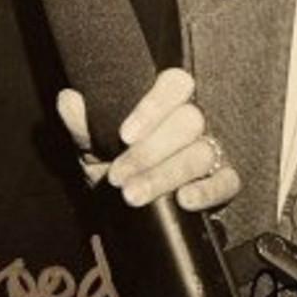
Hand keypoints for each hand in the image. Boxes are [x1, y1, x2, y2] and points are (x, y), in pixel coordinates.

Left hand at [57, 68, 239, 211]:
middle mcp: (193, 121)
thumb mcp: (92, 147)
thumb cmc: (115, 166)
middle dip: (150, 152)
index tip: (124, 135)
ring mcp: (212, 149)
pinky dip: (207, 190)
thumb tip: (69, 99)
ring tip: (133, 195)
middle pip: (189, 121)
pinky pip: (227, 181)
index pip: (174, 84)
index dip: (153, 107)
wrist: (129, 212)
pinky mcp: (223, 180)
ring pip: (201, 153)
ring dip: (164, 176)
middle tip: (118, 176)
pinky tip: (183, 199)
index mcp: (165, 103)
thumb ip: (82, 124)